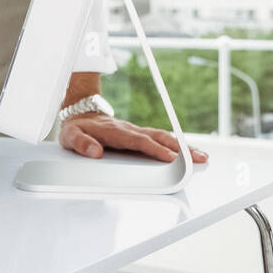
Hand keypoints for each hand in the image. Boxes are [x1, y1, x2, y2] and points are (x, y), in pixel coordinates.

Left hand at [60, 113, 208, 163]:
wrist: (80, 114)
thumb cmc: (77, 128)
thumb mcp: (70, 136)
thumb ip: (80, 143)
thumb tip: (94, 152)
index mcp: (113, 131)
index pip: (137, 140)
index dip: (153, 148)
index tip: (169, 157)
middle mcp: (129, 130)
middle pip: (157, 137)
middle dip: (178, 148)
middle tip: (197, 158)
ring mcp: (136, 132)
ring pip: (163, 137)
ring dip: (183, 147)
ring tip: (202, 157)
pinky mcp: (140, 135)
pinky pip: (161, 139)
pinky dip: (177, 146)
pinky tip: (191, 153)